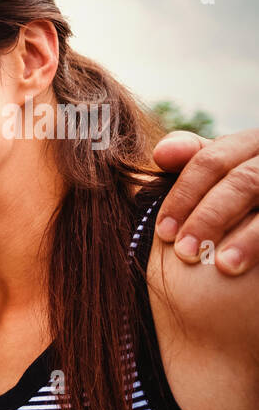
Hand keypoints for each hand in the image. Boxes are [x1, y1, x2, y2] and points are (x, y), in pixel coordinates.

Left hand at [153, 129, 258, 274]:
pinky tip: (246, 266)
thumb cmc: (238, 204)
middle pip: (243, 180)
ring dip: (247, 237)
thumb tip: (160, 154)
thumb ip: (191, 162)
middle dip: (210, 217)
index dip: (183, 196)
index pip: (210, 160)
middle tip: (185, 253)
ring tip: (223, 266)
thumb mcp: (218, 179)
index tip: (163, 233)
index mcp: (250, 143)